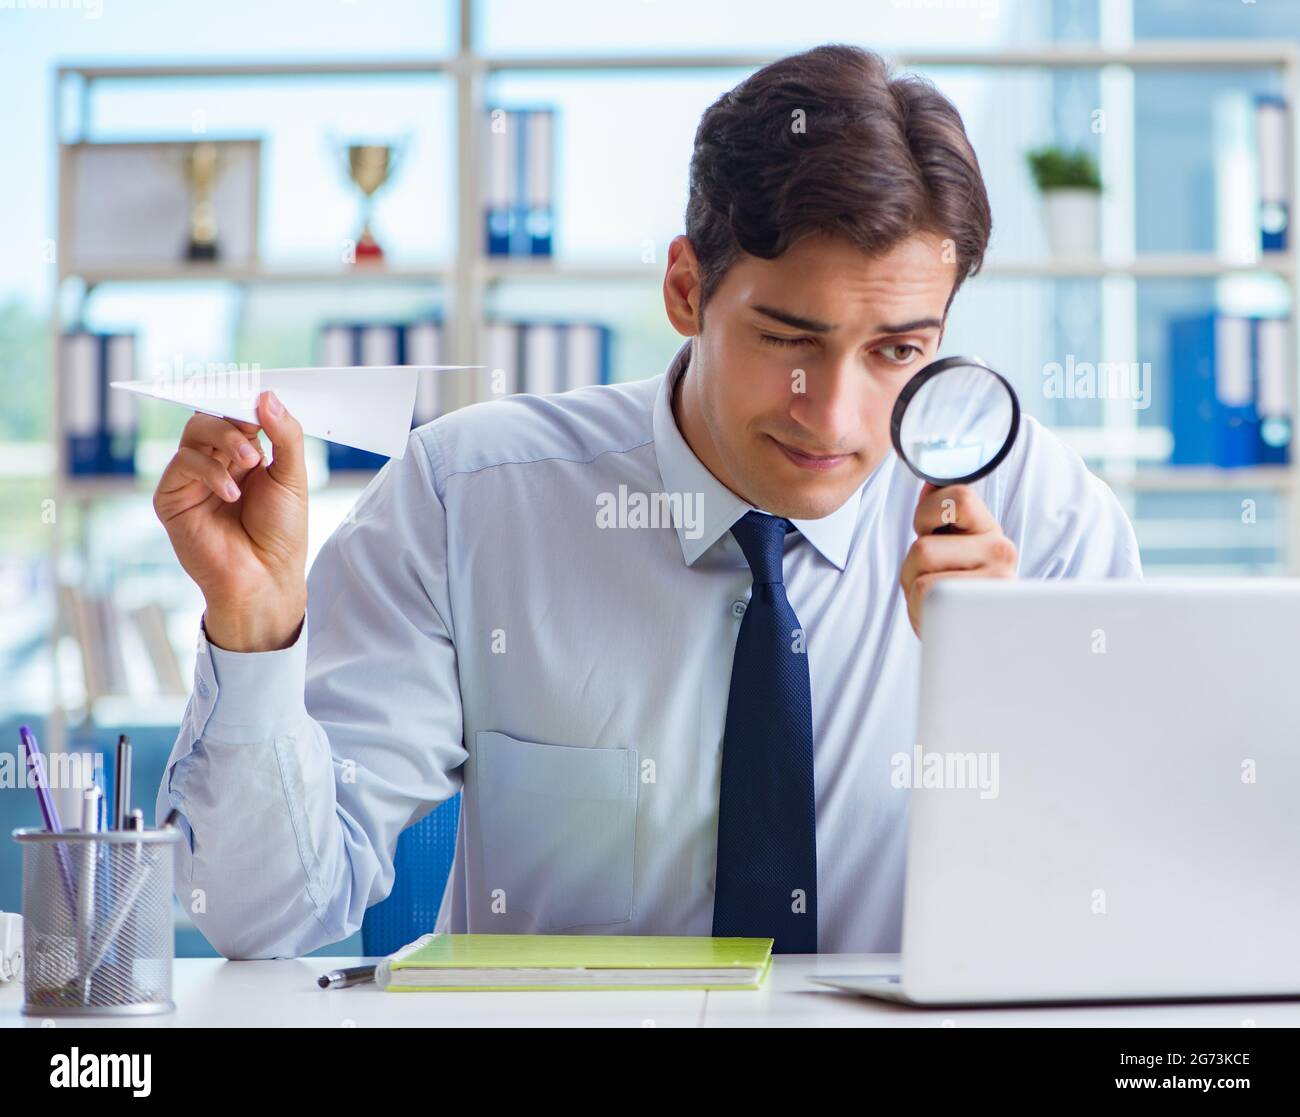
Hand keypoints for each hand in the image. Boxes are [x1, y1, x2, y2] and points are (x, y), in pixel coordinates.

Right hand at [153, 391, 308, 651]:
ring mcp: (192, 479)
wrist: (265, 578)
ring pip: (193, 432)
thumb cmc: (281, 533)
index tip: (258, 393)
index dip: (243, 401)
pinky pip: (181, 464)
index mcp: (245, 455)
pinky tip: (231, 494)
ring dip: (225, 439)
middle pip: (211, 415)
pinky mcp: (172, 497)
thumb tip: (266, 395)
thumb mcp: (293, 477)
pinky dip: (209, 471)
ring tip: (250, 463)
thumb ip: (285, 435)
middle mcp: (216, 462)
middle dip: (234, 420)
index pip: (236, 414)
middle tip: (256, 435)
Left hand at [898, 482, 1016, 636]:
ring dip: (915, 595)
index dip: (927, 514)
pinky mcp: (979, 608)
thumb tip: (930, 485)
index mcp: (992, 533)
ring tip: (937, 605)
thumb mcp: (959, 553)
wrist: (993, 648)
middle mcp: (1001, 551)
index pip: (957, 497)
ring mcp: (995, 581)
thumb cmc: (965, 598)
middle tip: (932, 585)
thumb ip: (944, 518)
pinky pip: (926, 599)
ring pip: (919, 576)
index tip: (929, 532)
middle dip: (912, 569)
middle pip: (923, 547)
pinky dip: (919, 613)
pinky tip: (940, 619)